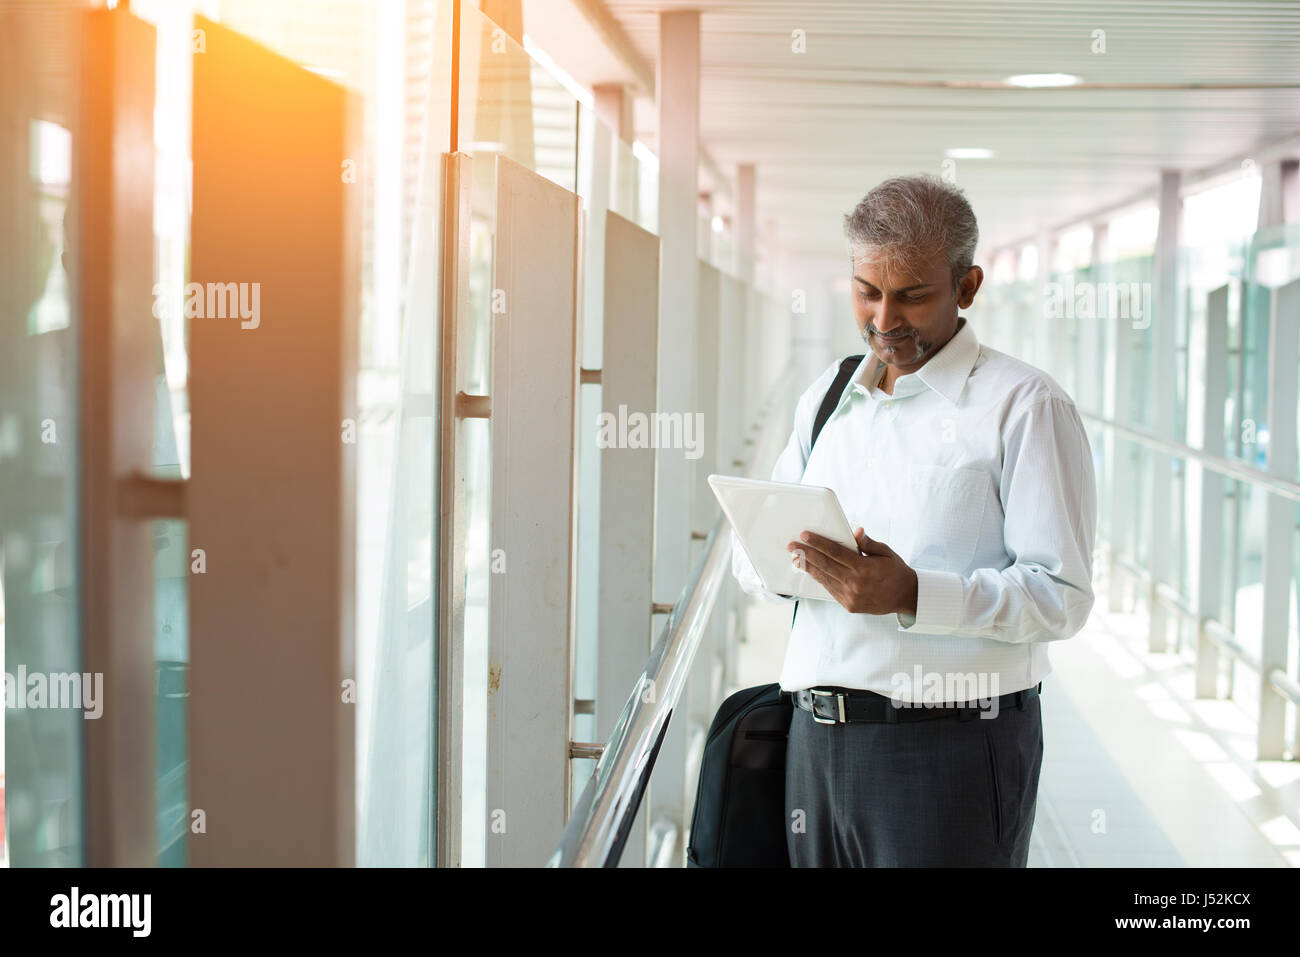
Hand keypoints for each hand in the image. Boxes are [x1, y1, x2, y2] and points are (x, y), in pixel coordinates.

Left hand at [787, 527, 917, 615]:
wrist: (905, 597)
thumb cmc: (895, 571)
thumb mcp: (886, 553)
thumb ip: (868, 543)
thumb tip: (855, 531)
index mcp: (865, 569)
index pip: (835, 552)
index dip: (818, 543)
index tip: (805, 535)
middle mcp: (855, 584)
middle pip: (825, 565)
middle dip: (806, 553)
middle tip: (792, 545)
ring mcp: (851, 597)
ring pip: (824, 578)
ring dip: (808, 567)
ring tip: (795, 557)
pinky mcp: (849, 605)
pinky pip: (829, 589)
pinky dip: (819, 578)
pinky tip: (810, 570)